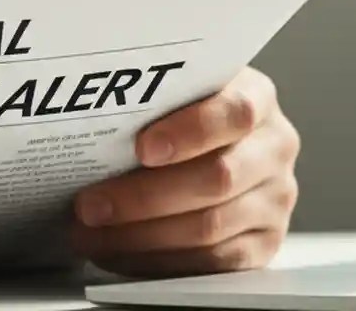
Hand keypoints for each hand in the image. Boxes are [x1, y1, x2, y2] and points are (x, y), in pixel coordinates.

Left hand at [72, 67, 299, 276]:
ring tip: (89, 234)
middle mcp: (272, 148)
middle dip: (143, 197)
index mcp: (254, 98)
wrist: (205, 146)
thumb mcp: (169, 93)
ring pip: (209, 227)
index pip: (234, 113)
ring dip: (139, 235)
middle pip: (217, 178)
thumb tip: (83, 115)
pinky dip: (156, 260)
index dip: (189, 132)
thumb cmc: (172, 116)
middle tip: (89, 205)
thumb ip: (147, 98)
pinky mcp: (263, 243)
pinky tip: (117, 252)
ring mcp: (273, 199)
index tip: (142, 149)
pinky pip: (211, 262)